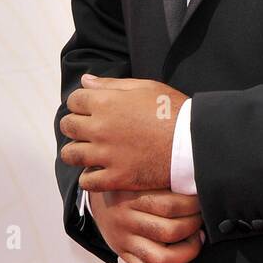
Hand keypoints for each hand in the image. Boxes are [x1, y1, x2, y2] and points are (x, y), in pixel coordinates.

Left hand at [60, 74, 188, 191]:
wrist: (194, 141)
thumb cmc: (173, 110)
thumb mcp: (145, 87)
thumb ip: (111, 84)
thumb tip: (85, 80)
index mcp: (107, 102)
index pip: (74, 101)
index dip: (81, 104)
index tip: (90, 109)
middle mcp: (101, 128)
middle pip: (68, 126)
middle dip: (75, 126)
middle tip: (88, 130)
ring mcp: (107, 154)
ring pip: (71, 155)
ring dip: (77, 152)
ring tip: (90, 152)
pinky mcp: (117, 177)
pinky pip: (87, 182)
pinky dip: (89, 178)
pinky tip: (99, 172)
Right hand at [88, 184, 204, 262]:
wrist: (98, 199)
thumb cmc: (129, 185)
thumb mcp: (141, 176)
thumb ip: (164, 180)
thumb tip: (197, 186)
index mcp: (131, 197)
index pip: (171, 206)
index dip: (193, 206)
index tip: (200, 200)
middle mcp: (125, 221)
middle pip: (170, 232)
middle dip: (194, 226)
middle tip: (199, 218)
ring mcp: (124, 242)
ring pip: (162, 258)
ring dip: (188, 251)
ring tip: (195, 238)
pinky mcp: (124, 256)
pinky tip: (181, 258)